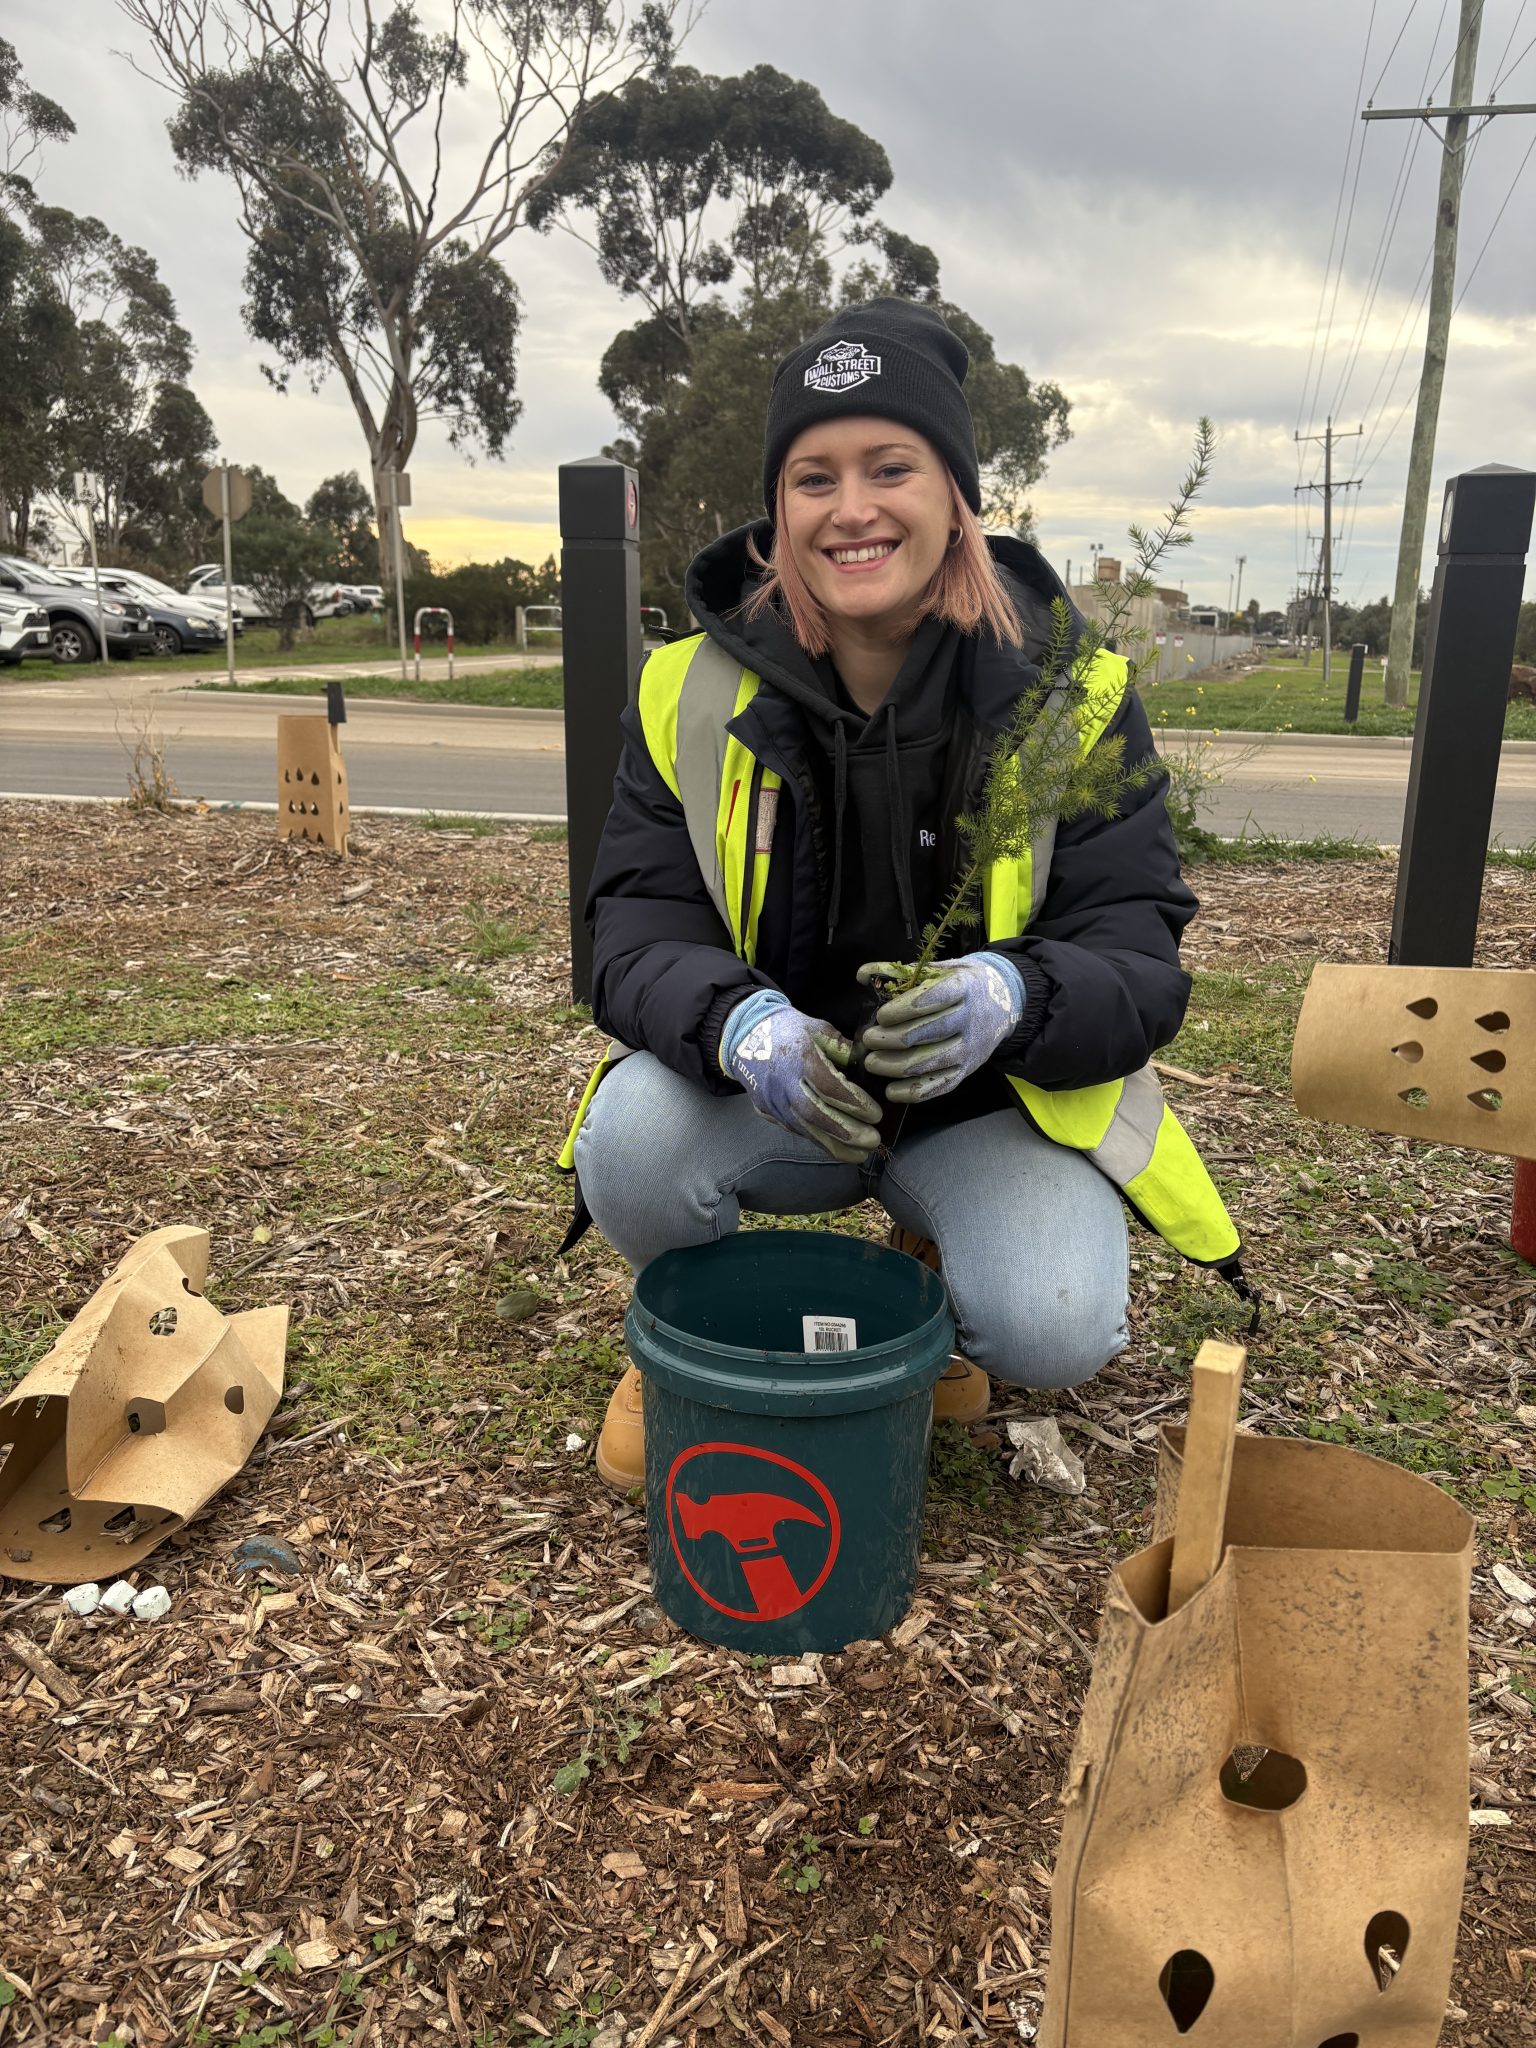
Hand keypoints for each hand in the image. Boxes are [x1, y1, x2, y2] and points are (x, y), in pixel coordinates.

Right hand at [721, 991, 883, 1162]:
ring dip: (834, 1146)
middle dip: (846, 1131)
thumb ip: (842, 1049)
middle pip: (815, 1113)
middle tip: (873, 1140)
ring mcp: (772, 1099)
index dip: (853, 1103)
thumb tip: (867, 1066)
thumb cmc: (788, 1029)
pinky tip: (838, 1146)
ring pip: (803, 1129)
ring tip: (860, 1155)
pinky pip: (794, 1129)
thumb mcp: (818, 1028)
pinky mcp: (766, 1111)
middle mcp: (783, 1081)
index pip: (828, 1086)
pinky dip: (818, 1140)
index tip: (876, 1114)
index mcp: (799, 1056)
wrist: (744, 1035)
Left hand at [857, 952, 1025, 1103]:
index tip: (881, 1015)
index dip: (904, 1009)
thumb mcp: (940, 969)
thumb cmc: (962, 984)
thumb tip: (863, 975)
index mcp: (963, 987)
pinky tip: (890, 1090)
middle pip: (929, 1033)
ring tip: (872, 1062)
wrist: (1004, 1002)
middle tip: (869, 1039)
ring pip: (931, 1062)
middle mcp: (969, 1019)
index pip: (933, 999)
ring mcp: (970, 1047)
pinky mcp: (967, 1069)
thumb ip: (900, 972)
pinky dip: (913, 1092)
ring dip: (896, 1066)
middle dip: (893, 1039)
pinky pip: (940, 1086)